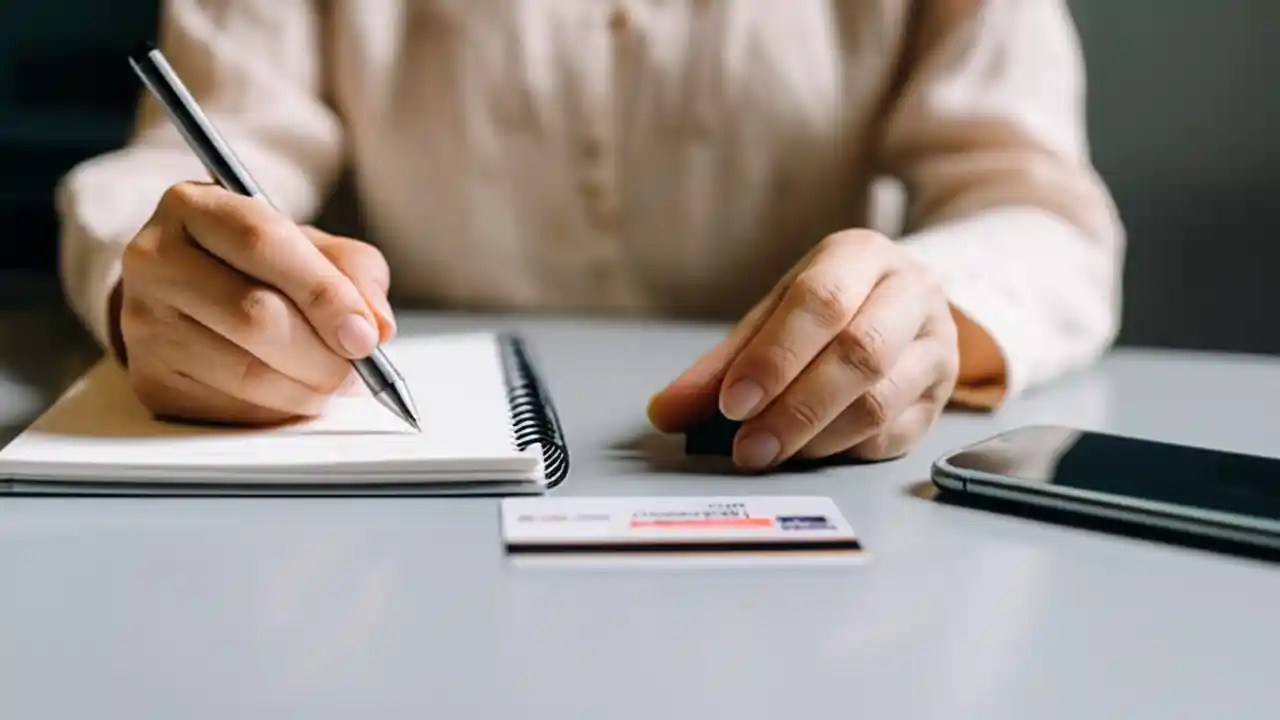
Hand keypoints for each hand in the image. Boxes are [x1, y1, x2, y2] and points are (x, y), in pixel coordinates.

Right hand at [113, 181, 395, 423]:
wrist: (191, 294)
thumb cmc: (260, 265)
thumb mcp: (312, 246)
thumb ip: (354, 271)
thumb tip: (376, 327)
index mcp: (195, 207)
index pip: (262, 243)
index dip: (323, 293)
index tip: (365, 334)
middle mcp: (156, 260)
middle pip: (253, 316)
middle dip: (323, 354)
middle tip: (360, 369)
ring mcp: (145, 324)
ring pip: (245, 372)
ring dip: (308, 389)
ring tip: (335, 382)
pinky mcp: (150, 381)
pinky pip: (231, 409)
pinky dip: (280, 410)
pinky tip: (295, 393)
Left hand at [648, 230, 959, 469]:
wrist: (900, 307)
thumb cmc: (829, 309)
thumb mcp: (773, 318)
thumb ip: (722, 365)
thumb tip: (666, 412)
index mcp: (861, 255)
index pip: (822, 302)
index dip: (774, 357)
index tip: (732, 404)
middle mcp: (911, 291)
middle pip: (860, 353)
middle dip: (795, 408)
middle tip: (748, 446)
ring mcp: (937, 344)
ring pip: (881, 400)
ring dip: (817, 437)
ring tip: (771, 453)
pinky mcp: (944, 394)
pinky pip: (895, 434)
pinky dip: (845, 450)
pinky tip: (811, 451)